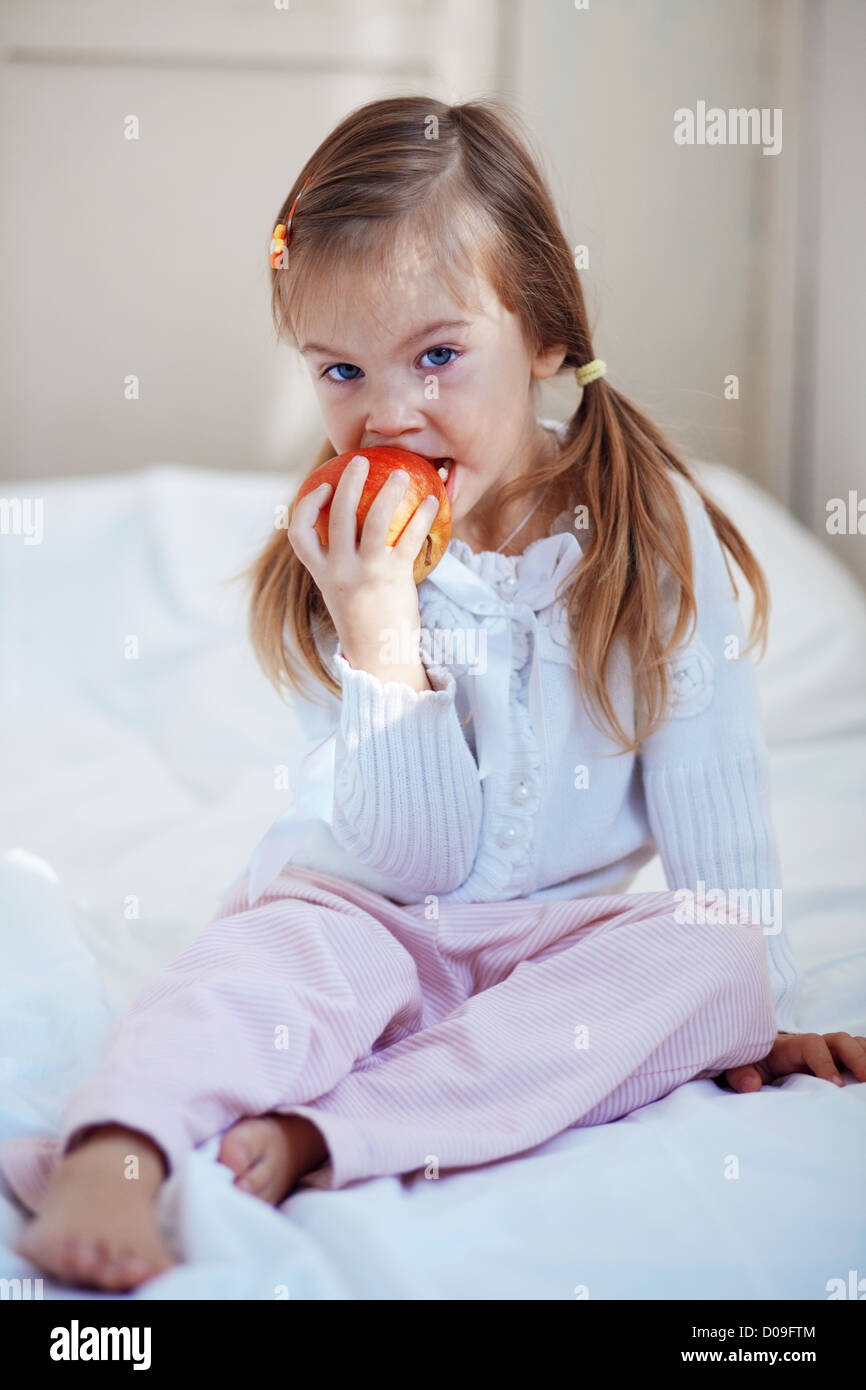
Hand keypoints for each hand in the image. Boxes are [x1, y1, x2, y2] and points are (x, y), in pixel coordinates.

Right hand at [288, 455, 438, 657]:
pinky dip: (421, 515)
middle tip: (360, 460)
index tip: (321, 487)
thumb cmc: (365, 620)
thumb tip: (358, 528)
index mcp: (322, 573)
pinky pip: (409, 537)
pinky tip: (431, 501)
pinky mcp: (394, 577)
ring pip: (373, 520)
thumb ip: (344, 563)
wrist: (381, 657)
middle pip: (337, 516)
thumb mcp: (342, 592)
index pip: (299, 535)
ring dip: (388, 491)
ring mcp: (366, 573)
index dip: (306, 506)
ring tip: (402, 473)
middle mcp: (339, 570)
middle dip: (347, 482)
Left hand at [721, 1031, 865, 1092]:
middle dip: (857, 1058)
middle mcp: (813, 1045)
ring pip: (854, 1045)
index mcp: (790, 1046)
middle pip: (841, 1040)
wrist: (756, 1060)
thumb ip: (740, 1074)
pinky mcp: (836, 1060)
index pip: (812, 1045)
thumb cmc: (751, 1064)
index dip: (824, 1062)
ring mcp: (828, 1052)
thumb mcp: (739, 1068)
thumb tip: (750, 1084)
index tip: (835, 1085)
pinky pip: (858, 1052)